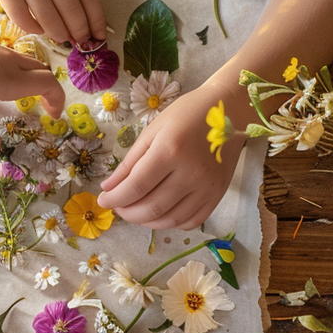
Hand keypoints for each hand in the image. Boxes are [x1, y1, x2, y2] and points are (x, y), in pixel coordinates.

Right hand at [0, 0, 106, 44]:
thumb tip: (81, 10)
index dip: (96, 18)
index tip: (99, 34)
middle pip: (71, 9)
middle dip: (79, 31)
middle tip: (81, 42)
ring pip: (48, 18)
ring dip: (58, 34)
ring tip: (61, 38)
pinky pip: (22, 18)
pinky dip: (33, 29)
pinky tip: (38, 29)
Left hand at [0, 30, 65, 152]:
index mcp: (11, 80)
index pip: (49, 84)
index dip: (58, 100)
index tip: (52, 116)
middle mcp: (11, 62)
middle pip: (44, 72)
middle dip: (50, 91)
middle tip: (43, 109)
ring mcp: (0, 51)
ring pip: (30, 62)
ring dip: (35, 80)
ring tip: (24, 98)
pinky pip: (15, 58)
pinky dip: (21, 72)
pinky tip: (0, 84)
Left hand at [97, 85, 245, 228]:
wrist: (229, 110)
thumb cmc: (186, 114)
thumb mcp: (152, 131)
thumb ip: (129, 162)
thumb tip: (108, 188)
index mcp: (171, 150)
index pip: (136, 186)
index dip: (114, 198)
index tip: (102, 200)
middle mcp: (191, 172)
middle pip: (152, 207)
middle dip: (127, 212)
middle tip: (117, 206)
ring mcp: (207, 187)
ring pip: (170, 220)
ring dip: (146, 221)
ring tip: (134, 211)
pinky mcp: (218, 194)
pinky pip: (191, 221)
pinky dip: (170, 223)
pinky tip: (159, 214)